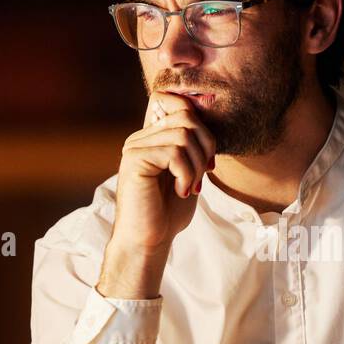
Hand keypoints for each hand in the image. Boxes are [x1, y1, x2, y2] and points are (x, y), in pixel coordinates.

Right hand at [97, 91, 216, 297]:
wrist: (149, 240)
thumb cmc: (168, 212)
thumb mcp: (189, 173)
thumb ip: (193, 146)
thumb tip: (209, 117)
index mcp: (152, 138)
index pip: (177, 103)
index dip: (201, 123)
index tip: (207, 158)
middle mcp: (140, 137)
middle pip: (186, 116)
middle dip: (205, 146)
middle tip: (204, 174)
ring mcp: (135, 147)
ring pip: (183, 134)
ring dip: (196, 164)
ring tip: (191, 186)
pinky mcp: (135, 160)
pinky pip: (174, 152)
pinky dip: (186, 174)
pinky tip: (182, 191)